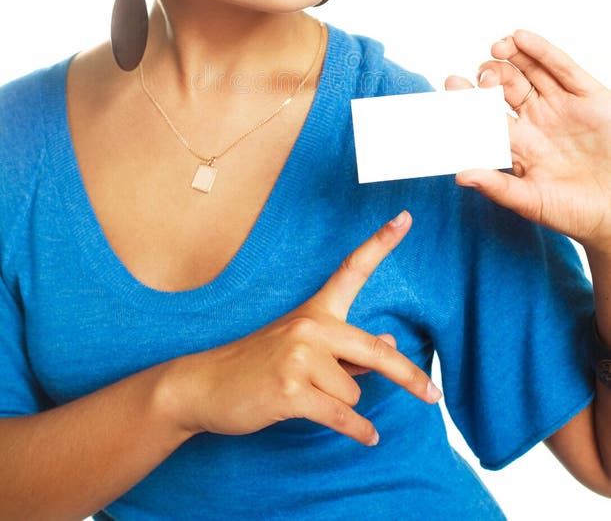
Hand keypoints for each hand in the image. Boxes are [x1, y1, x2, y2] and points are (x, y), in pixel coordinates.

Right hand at [166, 211, 440, 445]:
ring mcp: (299, 357)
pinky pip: (342, 414)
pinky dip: (357, 430)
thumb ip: (348, 346)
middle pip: (375, 350)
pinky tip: (367, 437)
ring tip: (306, 399)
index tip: (406, 218)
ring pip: (353, 391)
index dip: (381, 242)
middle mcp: (310, 326)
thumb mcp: (301, 348)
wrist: (204, 384)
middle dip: (408, 378)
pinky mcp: (290, 390)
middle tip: (433, 395)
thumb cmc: (257, 365)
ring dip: (342, 404)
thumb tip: (391, 342)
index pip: (353, 269)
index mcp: (315, 310)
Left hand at [445, 30, 610, 249]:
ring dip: (511, 57)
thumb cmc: (575, 212)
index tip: (452, 86)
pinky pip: (562, 69)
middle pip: (505, 89)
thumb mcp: (532, 202)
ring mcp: (560, 106)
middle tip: (481, 74)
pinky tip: (522, 38)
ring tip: (496, 47)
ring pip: (531, 72)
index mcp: (518, 144)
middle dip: (490, 77)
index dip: (469, 100)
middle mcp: (536, 120)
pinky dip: (542, 52)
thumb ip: (497, 187)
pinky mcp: (587, 97)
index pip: (486, 115)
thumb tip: (459, 176)